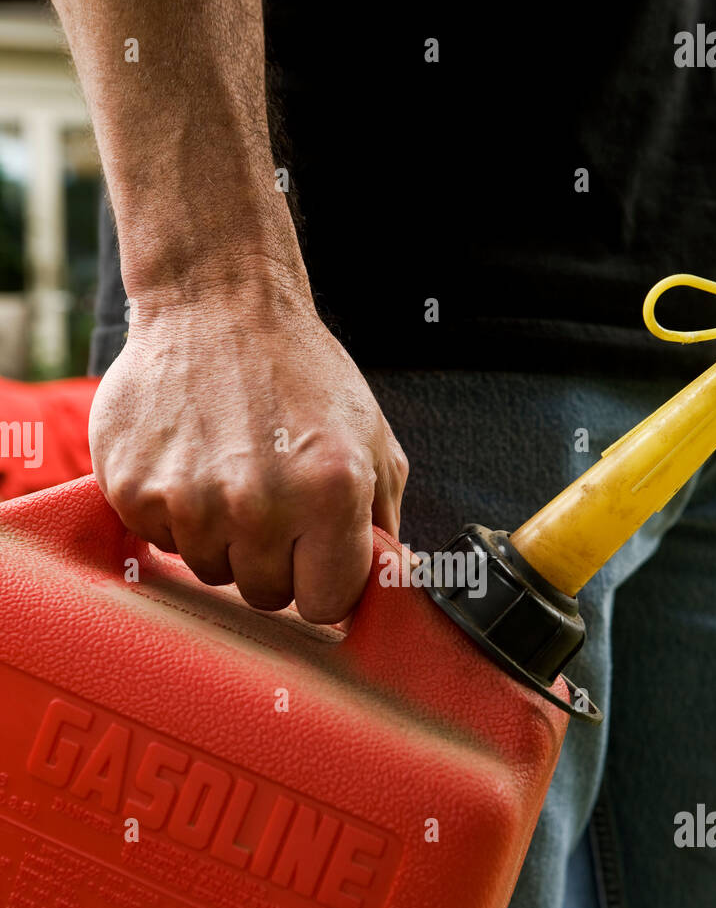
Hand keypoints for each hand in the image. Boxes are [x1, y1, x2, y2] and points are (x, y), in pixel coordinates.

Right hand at [88, 270, 407, 622]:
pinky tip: (190, 461)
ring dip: (222, 536)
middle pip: (265, 594)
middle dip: (272, 558)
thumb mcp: (372, 440)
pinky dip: (175, 513)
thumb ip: (384, 521)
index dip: (321, 580)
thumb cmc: (301, 373)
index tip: (314, 554)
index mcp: (330, 494)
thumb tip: (390, 584)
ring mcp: (189, 500)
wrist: (217, 304)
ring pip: (210, 570)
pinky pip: (161, 541)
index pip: (325, 604)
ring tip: (229, 470)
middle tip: (269, 496)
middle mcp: (258, 504)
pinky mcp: (134, 490)